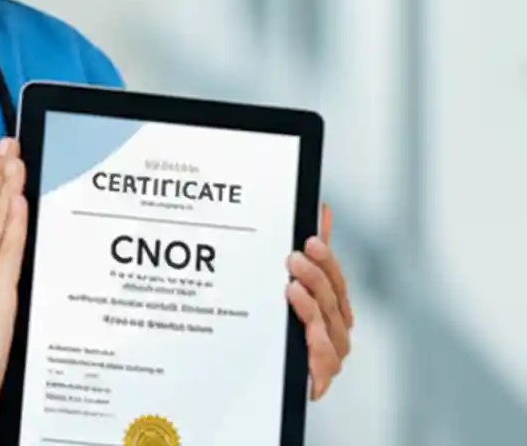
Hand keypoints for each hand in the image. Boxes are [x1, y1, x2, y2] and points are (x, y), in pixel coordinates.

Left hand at [286, 203, 353, 400]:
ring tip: (292, 286)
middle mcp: (336, 331)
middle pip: (332, 299)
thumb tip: (321, 211)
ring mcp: (330, 355)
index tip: (310, 239)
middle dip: (316, 276)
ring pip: (327, 323)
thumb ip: (311, 254)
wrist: (259, 384)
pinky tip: (302, 323)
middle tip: (294, 258)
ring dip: (312, 303)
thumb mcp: (293, 286)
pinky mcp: (319, 378)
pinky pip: (322, 355)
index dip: (326, 258)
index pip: (335, 279)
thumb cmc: (281, 333)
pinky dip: (314, 337)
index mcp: (332, 309)